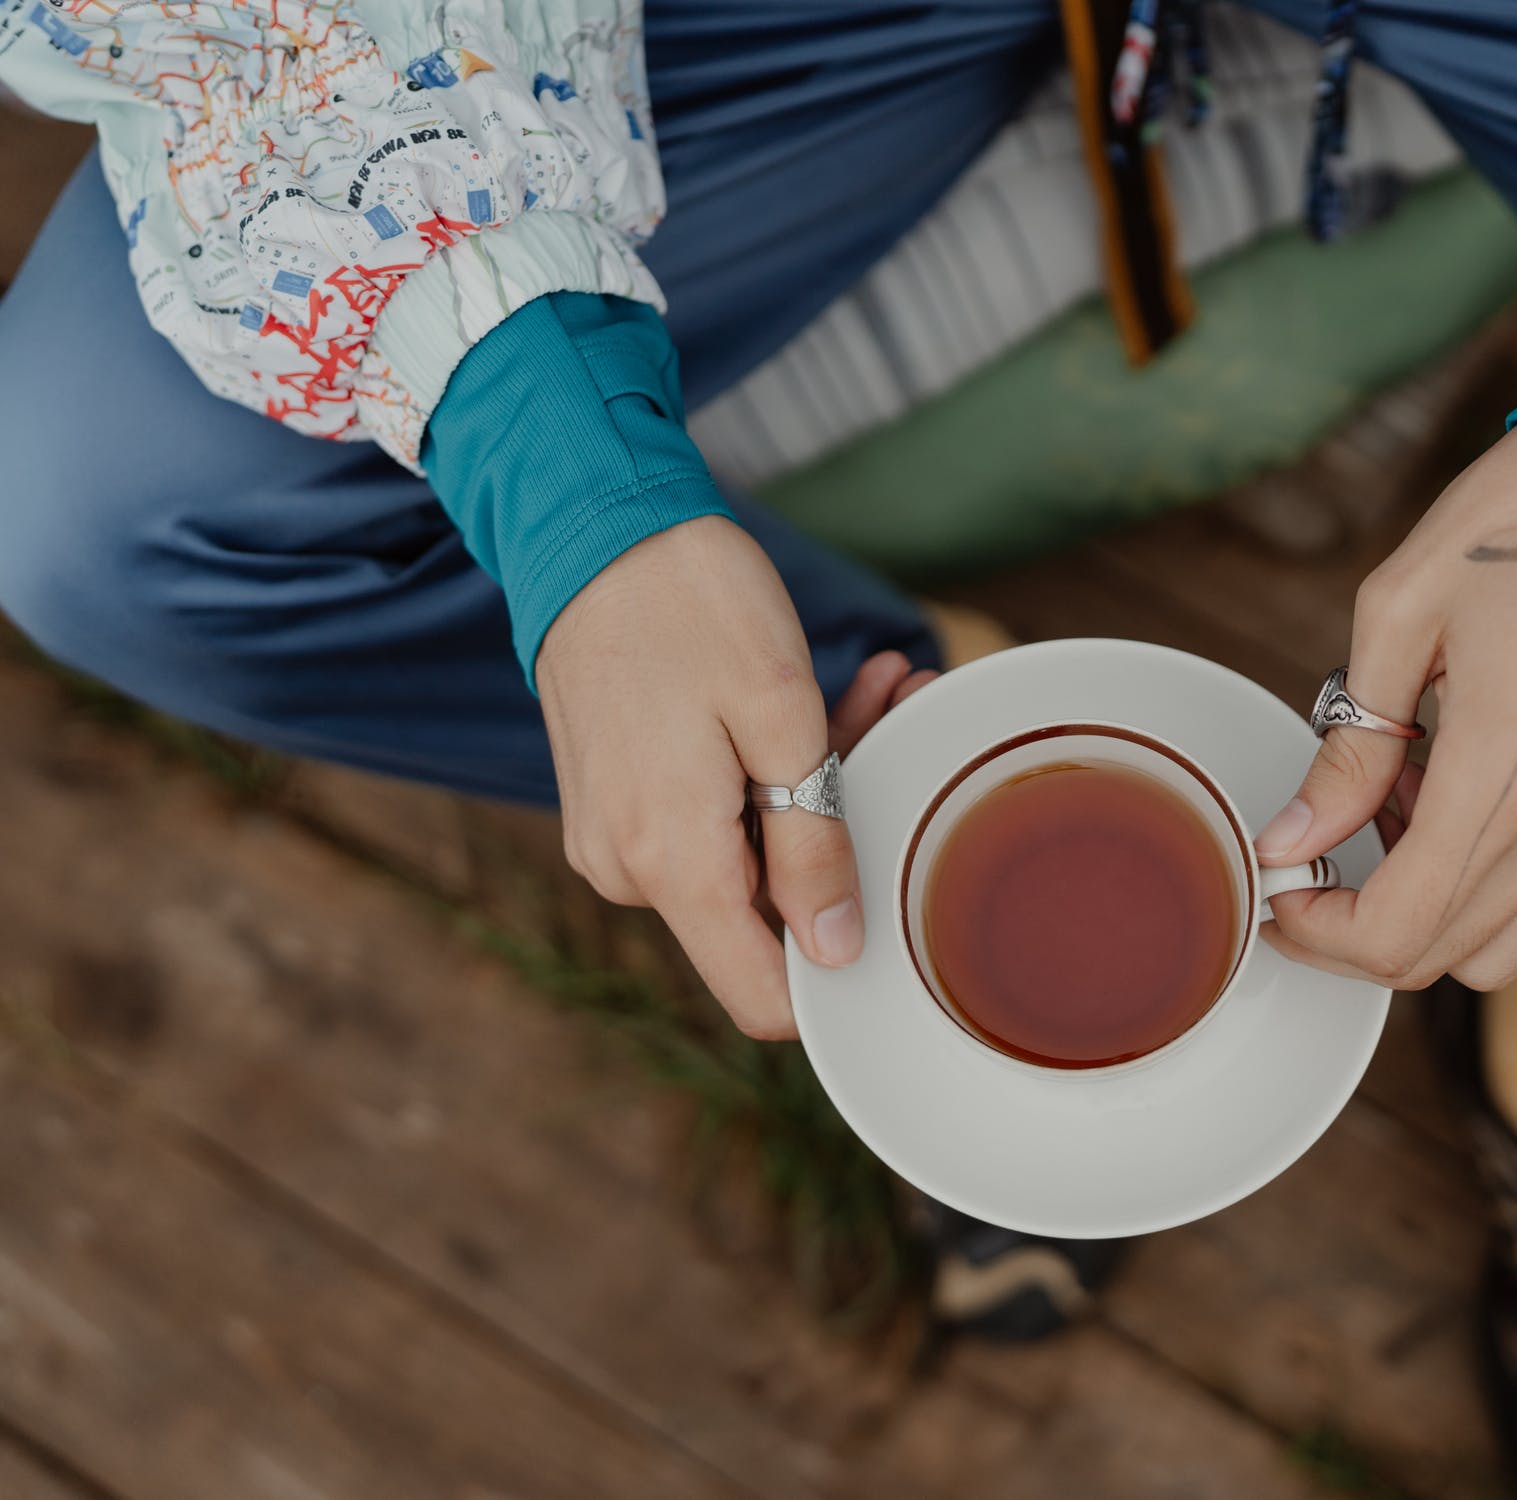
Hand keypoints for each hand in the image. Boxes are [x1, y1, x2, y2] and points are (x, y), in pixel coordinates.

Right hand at [536, 516, 934, 1038]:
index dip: (839, 971)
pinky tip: (823, 698)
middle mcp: (628, 870)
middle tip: (900, 719)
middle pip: (766, 915)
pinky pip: (710, 819)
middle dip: (844, 834)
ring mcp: (615, 838)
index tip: (897, 896)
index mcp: (670, 862)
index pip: (762, 995)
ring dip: (818, 787)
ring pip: (747, 856)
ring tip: (875, 688)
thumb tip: (836, 953)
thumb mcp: (780, 719)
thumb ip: (811, 848)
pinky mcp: (615, 802)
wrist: (589, 522)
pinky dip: (769, 773)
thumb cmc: (692, 602)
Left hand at [1254, 421, 1516, 990]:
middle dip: (1355, 932)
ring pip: (1495, 944)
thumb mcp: (1400, 610)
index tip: (1279, 891)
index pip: (1400, 928)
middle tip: (1307, 864)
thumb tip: (1292, 839)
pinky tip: (1441, 795)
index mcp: (1508, 769)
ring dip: (1420, 910)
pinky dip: (1475, 881)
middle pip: (1441, 954)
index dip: (1319, 933)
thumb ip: (1347, 747)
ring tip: (1381, 812)